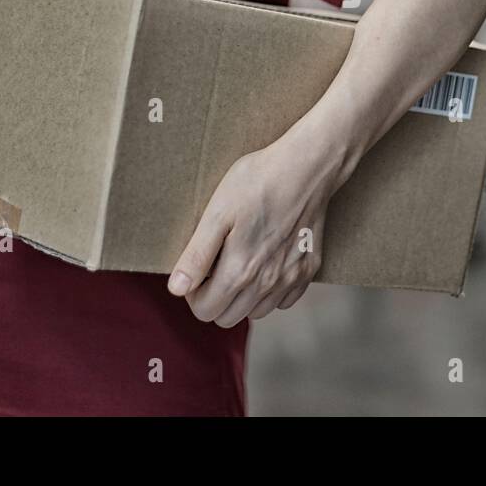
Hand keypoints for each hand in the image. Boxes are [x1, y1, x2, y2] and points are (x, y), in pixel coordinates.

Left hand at [169, 131, 346, 326]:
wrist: (306, 167)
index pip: (205, 311)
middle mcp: (267, 284)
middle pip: (228, 318)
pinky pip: (284, 300)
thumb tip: (176, 289)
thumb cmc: (257, 183)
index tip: (198, 268)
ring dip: (242, 297)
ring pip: (256, 312)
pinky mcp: (309, 270)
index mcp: (240, 271)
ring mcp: (291, 279)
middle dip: (215, 298)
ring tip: (241, 262)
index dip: (193, 293)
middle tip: (215, 264)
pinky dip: (271, 291)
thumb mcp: (217, 213)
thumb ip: (197, 256)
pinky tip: (267, 262)